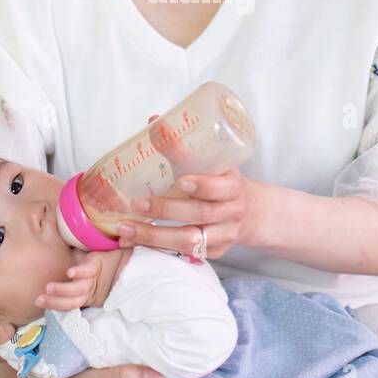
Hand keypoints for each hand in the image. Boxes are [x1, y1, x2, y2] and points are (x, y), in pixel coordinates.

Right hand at [35, 251, 102, 311]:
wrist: (125, 255)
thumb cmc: (104, 264)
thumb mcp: (87, 274)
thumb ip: (73, 277)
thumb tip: (52, 274)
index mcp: (88, 295)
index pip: (69, 304)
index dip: (55, 305)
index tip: (38, 302)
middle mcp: (91, 290)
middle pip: (73, 302)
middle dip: (55, 302)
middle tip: (39, 300)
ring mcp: (95, 278)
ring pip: (79, 290)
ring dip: (63, 290)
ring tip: (49, 287)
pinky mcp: (98, 264)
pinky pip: (88, 271)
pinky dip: (79, 272)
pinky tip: (70, 272)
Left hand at [115, 114, 264, 259]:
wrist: (251, 213)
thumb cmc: (223, 182)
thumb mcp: (212, 164)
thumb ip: (183, 148)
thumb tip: (154, 122)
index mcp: (233, 186)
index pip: (222, 188)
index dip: (203, 186)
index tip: (181, 181)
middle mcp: (231, 214)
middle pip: (200, 214)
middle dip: (167, 210)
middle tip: (136, 204)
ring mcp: (222, 237)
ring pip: (190, 241)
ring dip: (155, 237)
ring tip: (126, 230)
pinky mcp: (213, 253)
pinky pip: (184, 255)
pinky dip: (158, 250)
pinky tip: (134, 243)